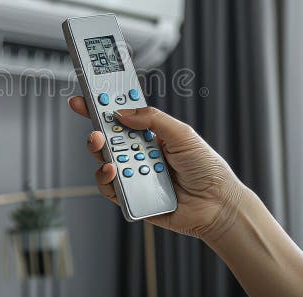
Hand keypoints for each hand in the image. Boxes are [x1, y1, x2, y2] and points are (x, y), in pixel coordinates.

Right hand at [68, 97, 245, 239]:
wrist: (217, 204)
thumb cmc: (207, 169)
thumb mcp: (182, 133)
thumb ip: (152, 119)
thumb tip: (122, 112)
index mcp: (150, 135)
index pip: (122, 117)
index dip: (103, 106)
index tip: (86, 97)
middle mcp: (139, 153)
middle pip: (108, 137)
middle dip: (96, 128)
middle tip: (94, 125)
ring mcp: (134, 174)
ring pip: (104, 160)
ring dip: (100, 151)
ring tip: (102, 145)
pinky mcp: (131, 197)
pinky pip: (109, 187)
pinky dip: (106, 178)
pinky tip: (114, 171)